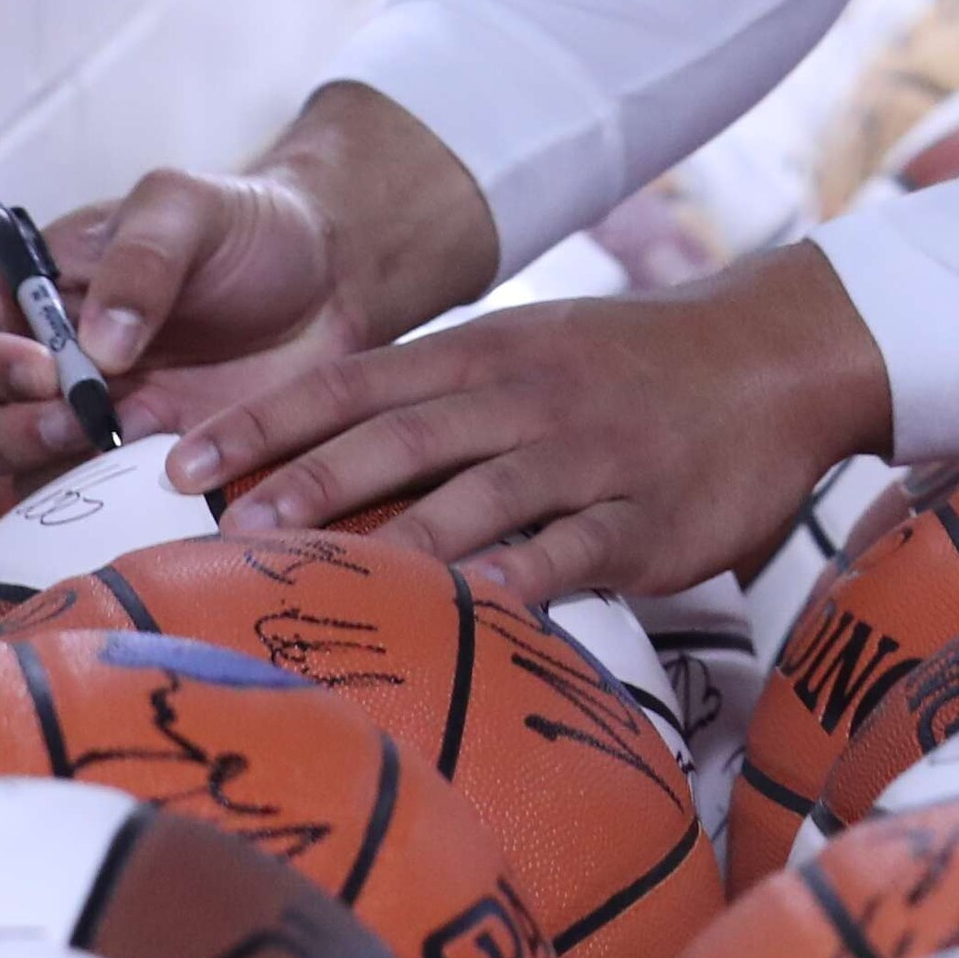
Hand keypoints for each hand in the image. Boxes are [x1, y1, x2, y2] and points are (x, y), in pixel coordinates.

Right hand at [0, 84, 497, 480]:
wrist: (331, 282)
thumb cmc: (245, 228)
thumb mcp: (188, 206)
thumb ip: (141, 258)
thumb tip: (97, 346)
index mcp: (20, 301)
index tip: (41, 367)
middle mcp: (35, 376)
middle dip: (3, 433)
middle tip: (79, 415)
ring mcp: (83, 436)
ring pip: (15, 489)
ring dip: (52, 476)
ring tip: (121, 445)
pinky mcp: (137, 481)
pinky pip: (97, 521)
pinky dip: (114, 517)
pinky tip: (164, 493)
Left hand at [172, 241, 894, 605]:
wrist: (774, 356)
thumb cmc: (634, 367)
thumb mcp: (533, 350)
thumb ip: (441, 396)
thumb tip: (321, 455)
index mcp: (489, 352)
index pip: (356, 383)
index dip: (268, 421)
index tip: (184, 461)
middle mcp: (527, 397)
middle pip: (402, 436)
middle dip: (310, 478)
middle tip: (228, 521)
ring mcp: (588, 457)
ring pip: (480, 493)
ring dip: (398, 534)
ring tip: (325, 577)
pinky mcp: (646, 516)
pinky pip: (575, 548)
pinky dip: (524, 577)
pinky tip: (478, 607)